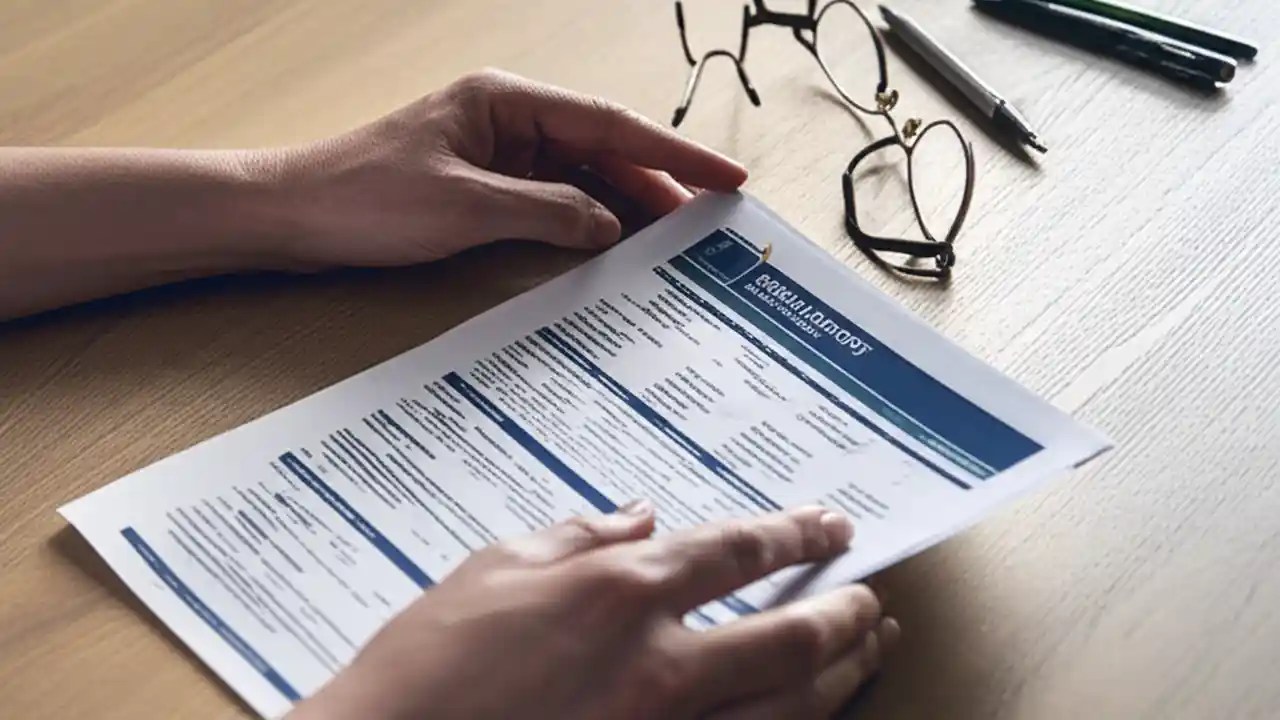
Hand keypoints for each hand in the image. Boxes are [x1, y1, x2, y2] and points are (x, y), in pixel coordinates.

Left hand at [264, 69, 747, 268]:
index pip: (611, 124)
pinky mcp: (483, 186)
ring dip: (624, 207)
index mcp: (507, 101)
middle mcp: (508, 120)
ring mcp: (497, 153)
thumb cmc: (363, 196)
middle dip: (657, 184)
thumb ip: (548, 213)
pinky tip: (610, 248)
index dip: (674, 153)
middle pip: (603, 149)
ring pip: (582, 177)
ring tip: (674, 241)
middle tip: (709, 222)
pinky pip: (552, 201)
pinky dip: (583, 223)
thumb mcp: (466, 207)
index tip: (724, 177)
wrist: (292, 216)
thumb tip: (610, 226)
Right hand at [289, 504, 897, 719]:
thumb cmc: (426, 665)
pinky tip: (805, 714)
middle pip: (789, 636)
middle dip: (842, 611)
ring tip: (867, 652)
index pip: (734, 551)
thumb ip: (578, 537)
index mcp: (618, 593)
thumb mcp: (494, 570)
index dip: (791, 532)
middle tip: (869, 597)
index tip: (827, 525)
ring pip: (790, 708)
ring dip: (841, 676)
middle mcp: (658, 665)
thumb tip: (641, 515)